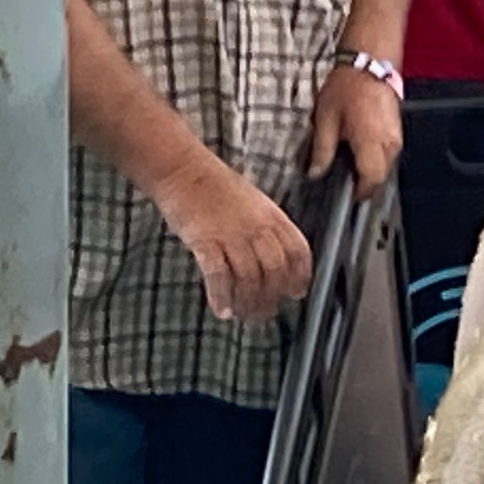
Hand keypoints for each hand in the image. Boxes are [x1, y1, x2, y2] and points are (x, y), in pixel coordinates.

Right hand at [151, 152, 312, 322]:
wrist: (182, 168)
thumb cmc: (216, 187)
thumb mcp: (255, 203)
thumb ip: (269, 228)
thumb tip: (280, 259)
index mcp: (272, 216)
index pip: (297, 251)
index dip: (300, 276)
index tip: (296, 293)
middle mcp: (256, 226)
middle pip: (275, 271)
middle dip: (272, 297)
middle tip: (265, 312)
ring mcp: (230, 234)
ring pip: (249, 278)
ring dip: (248, 302)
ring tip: (243, 314)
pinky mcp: (204, 240)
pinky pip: (218, 275)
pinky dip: (221, 296)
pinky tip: (221, 310)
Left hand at [308, 64, 403, 199]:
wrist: (369, 64)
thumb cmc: (348, 87)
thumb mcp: (326, 120)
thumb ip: (321, 151)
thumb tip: (316, 172)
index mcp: (370, 144)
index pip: (371, 182)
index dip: (360, 192)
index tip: (348, 194)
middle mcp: (388, 145)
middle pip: (380, 178)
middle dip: (364, 182)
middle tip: (345, 176)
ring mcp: (396, 138)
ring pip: (386, 167)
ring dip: (370, 169)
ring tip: (351, 156)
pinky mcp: (397, 132)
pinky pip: (388, 154)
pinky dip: (376, 156)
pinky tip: (360, 145)